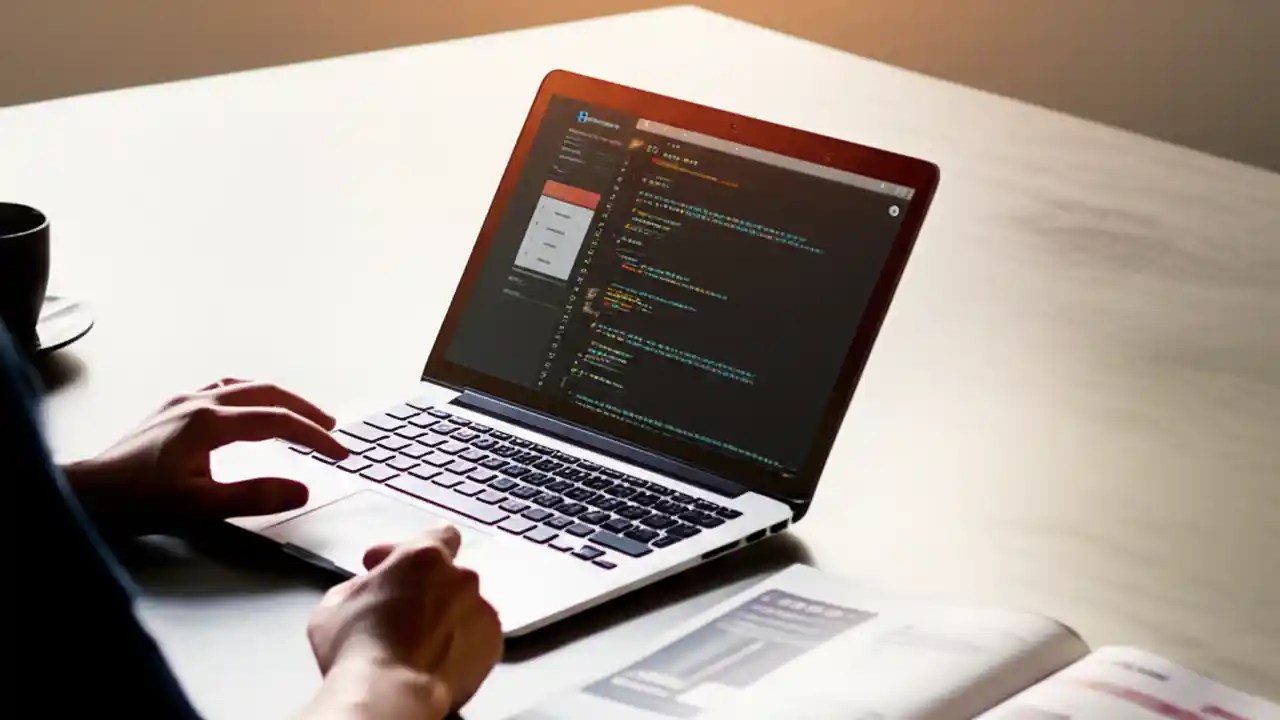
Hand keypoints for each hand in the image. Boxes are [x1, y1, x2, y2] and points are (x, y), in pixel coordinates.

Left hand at [63, 378, 348, 533]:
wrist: (86, 492)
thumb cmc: (137, 501)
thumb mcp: (200, 506)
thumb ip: (255, 496)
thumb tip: (303, 488)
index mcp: (210, 422)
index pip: (278, 421)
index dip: (315, 436)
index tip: (341, 452)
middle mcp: (199, 402)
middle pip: (267, 393)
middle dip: (305, 409)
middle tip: (332, 428)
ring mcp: (183, 401)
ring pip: (245, 386)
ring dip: (278, 398)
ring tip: (300, 414)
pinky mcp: (171, 409)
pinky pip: (223, 390)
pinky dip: (251, 396)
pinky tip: (250, 409)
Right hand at [306, 527, 501, 717]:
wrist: (389, 692)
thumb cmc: (360, 647)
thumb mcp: (337, 601)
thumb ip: (361, 584)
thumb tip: (366, 590)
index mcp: (424, 556)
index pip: (438, 534)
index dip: (411, 551)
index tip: (392, 564)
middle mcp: (460, 578)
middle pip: (448, 575)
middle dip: (425, 588)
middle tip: (399, 609)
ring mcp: (480, 611)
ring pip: (464, 606)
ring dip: (445, 616)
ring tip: (417, 641)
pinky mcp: (492, 645)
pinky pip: (477, 636)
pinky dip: (461, 643)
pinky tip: (435, 657)